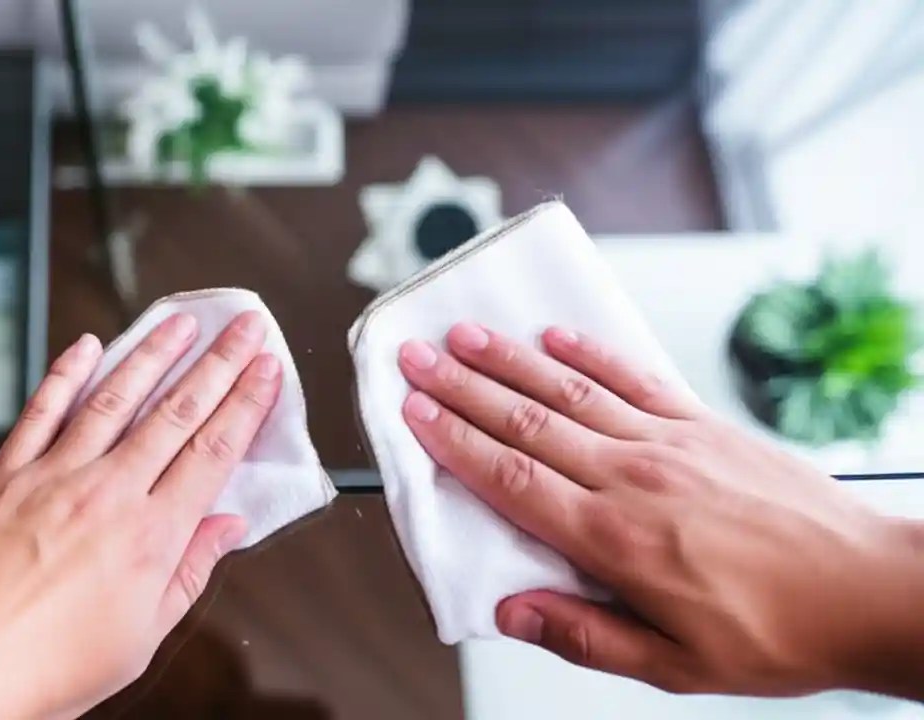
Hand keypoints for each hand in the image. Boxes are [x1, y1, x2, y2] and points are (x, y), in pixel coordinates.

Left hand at [0, 311, 280, 719]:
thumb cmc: (40, 667)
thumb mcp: (140, 639)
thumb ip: (189, 573)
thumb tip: (225, 531)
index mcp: (149, 536)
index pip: (213, 451)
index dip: (246, 404)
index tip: (265, 372)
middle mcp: (106, 493)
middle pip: (176, 412)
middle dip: (218, 363)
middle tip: (244, 328)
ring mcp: (54, 476)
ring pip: (115, 398)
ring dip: (154, 353)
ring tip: (182, 322)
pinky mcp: (6, 474)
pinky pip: (42, 410)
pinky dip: (66, 374)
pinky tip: (86, 347)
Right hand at [398, 324, 923, 698]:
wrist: (870, 590)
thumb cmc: (777, 632)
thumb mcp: (675, 665)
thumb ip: (585, 635)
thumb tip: (511, 613)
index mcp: (616, 541)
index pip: (513, 479)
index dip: (454, 442)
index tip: (414, 412)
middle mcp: (635, 479)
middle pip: (528, 422)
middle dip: (463, 387)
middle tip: (416, 356)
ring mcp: (671, 443)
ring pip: (572, 391)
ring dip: (511, 360)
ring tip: (466, 333)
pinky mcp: (705, 425)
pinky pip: (636, 379)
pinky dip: (592, 354)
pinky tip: (556, 337)